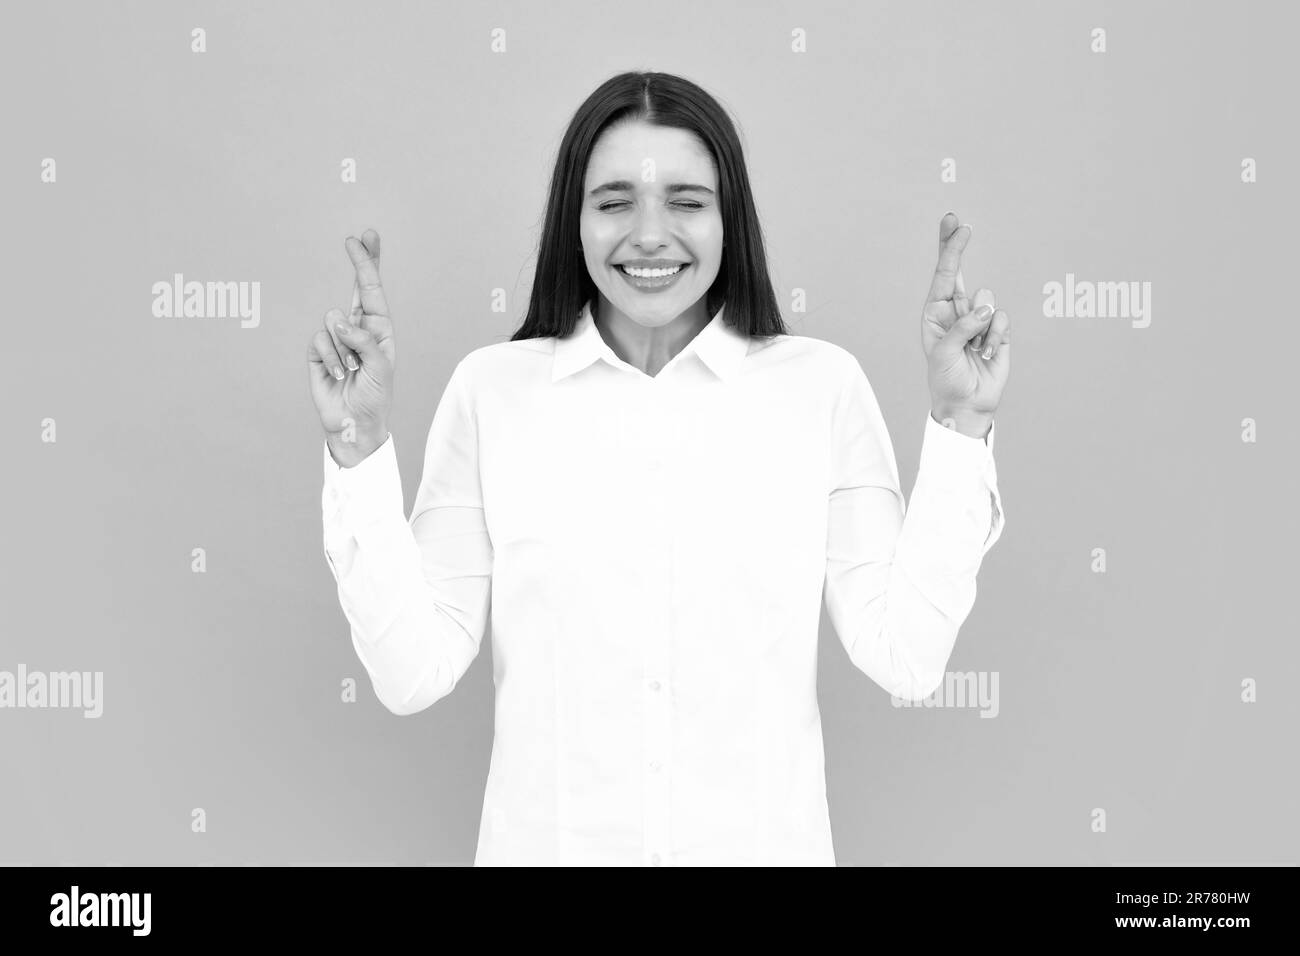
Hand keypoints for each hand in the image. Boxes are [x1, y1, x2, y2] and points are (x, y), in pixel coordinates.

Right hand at [307, 229, 395, 463]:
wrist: (354, 423)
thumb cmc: (375, 396)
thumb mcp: (382, 369)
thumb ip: (365, 343)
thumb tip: (342, 322)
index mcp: (379, 330)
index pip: (373, 292)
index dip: (369, 264)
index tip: (365, 238)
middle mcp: (358, 328)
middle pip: (356, 289)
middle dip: (359, 263)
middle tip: (355, 239)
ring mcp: (336, 338)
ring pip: (333, 319)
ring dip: (345, 347)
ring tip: (353, 369)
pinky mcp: (317, 351)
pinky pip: (319, 340)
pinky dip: (330, 357)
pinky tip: (338, 373)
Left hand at [921, 213, 1010, 425]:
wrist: (967, 404)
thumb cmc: (946, 379)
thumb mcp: (943, 353)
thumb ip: (962, 327)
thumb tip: (986, 309)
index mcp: (935, 313)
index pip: (942, 276)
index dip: (949, 249)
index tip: (955, 224)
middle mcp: (956, 311)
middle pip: (959, 271)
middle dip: (957, 247)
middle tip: (960, 222)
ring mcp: (978, 319)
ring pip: (986, 299)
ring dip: (980, 326)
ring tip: (972, 350)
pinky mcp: (998, 330)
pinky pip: (1002, 320)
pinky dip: (995, 338)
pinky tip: (987, 354)